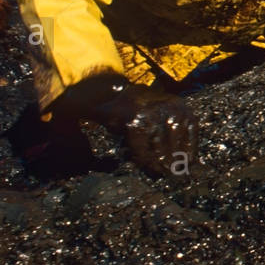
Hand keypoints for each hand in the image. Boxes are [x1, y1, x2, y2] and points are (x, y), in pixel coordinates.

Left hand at [57, 74, 197, 176]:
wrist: (117, 86)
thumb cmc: (100, 108)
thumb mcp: (85, 118)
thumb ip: (74, 137)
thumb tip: (73, 161)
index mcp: (133, 118)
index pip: (144, 151)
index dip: (147, 165)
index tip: (151, 175)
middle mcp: (156, 111)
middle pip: (163, 149)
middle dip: (164, 166)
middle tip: (165, 178)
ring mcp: (172, 108)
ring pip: (179, 142)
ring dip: (180, 159)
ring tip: (178, 173)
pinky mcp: (183, 107)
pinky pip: (191, 132)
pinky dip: (191, 147)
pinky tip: (189, 161)